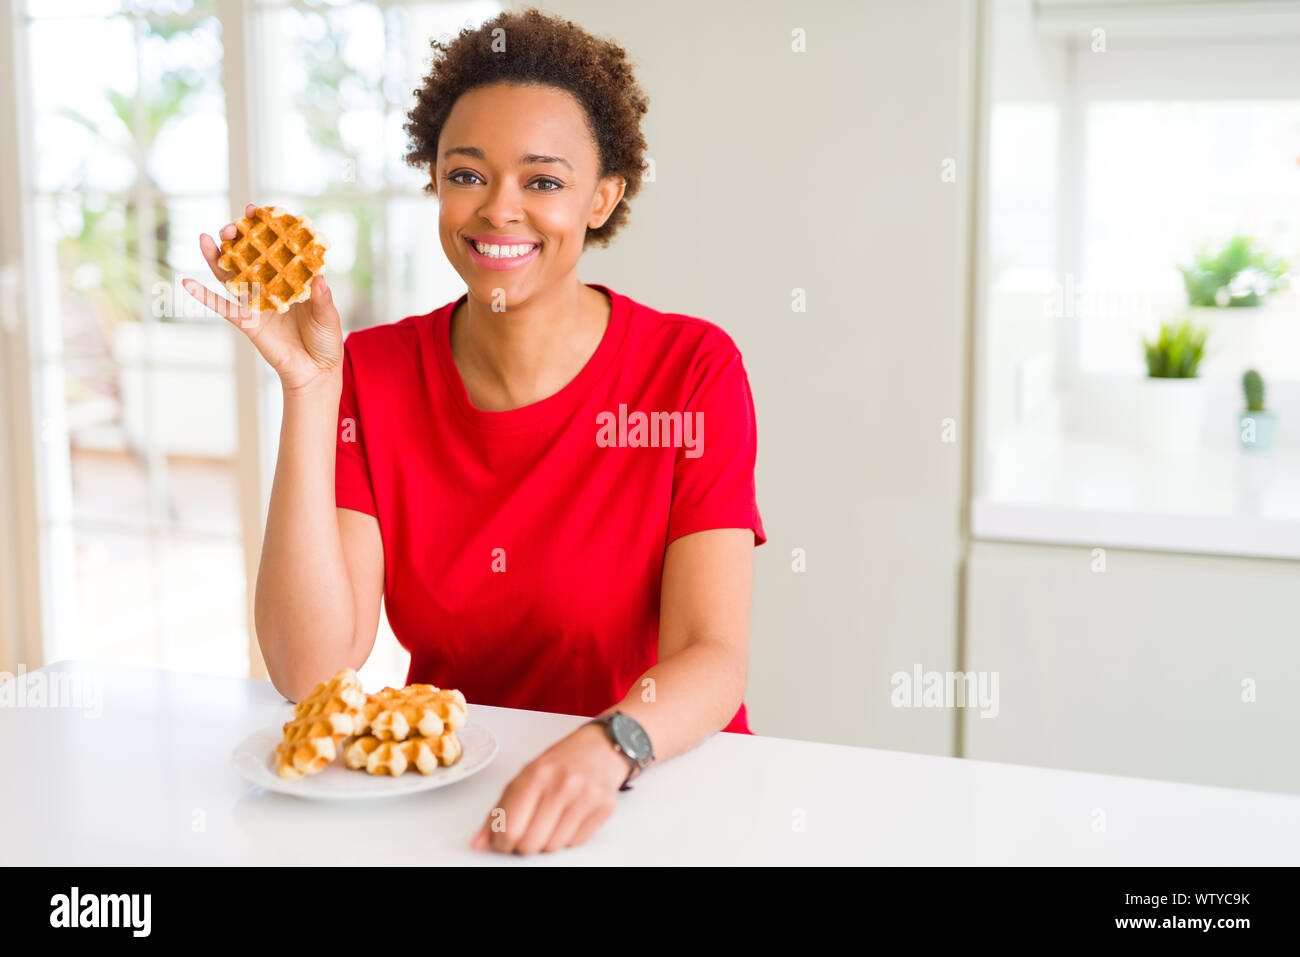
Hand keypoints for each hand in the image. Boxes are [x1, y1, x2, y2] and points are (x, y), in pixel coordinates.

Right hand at [181, 203, 343, 393]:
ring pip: (231, 276)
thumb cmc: (325, 341)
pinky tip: (186, 282)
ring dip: (217, 257)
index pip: (276, 249)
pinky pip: (223, 307)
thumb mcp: (328, 316)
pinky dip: (203, 296)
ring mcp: (256, 303)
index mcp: (291, 279)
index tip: (257, 210)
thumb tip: (318, 277)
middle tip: (233, 225)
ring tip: (206, 237)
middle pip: (248, 257)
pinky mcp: (246, 322)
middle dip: (238, 238)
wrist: (316, 372)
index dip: (265, 229)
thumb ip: (321, 297)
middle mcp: (270, 287)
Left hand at [471, 723, 629, 854]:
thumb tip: (479, 843)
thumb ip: (500, 810)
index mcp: (536, 775)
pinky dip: (569, 837)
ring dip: (547, 840)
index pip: (510, 828)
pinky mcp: (604, 808)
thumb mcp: (526, 776)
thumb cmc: (561, 762)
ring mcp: (585, 797)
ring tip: (552, 818)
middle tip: (528, 829)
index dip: (501, 843)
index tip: (502, 841)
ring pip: (552, 848)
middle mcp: (562, 785)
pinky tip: (570, 816)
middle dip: (524, 844)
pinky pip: (575, 843)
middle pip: (530, 844)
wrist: (602, 747)